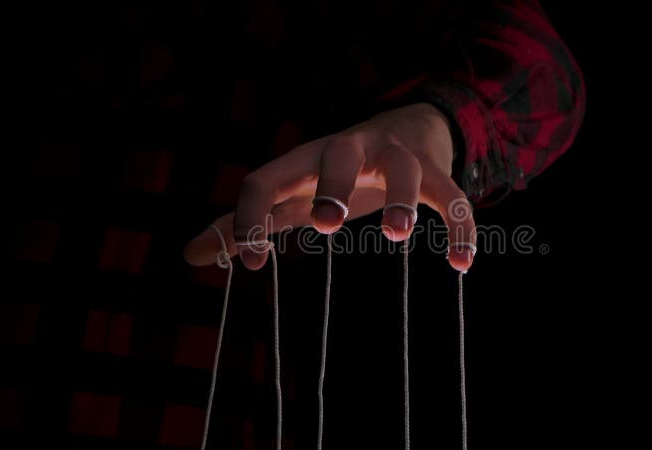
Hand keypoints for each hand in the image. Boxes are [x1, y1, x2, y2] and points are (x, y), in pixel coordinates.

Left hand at [184, 103, 475, 271]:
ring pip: (401, 167)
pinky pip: (452, 195)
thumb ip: (245, 223)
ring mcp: (394, 158)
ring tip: (396, 233)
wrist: (408, 128)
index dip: (250, 217)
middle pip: (336, 154)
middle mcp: (349, 151)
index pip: (265, 178)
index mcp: (304, 161)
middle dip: (330, 185)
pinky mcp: (434, 171)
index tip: (253, 266)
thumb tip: (189, 255)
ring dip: (400, 196)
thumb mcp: (292, 194)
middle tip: (325, 223)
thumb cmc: (336, 173)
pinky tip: (462, 264)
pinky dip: (461, 226)